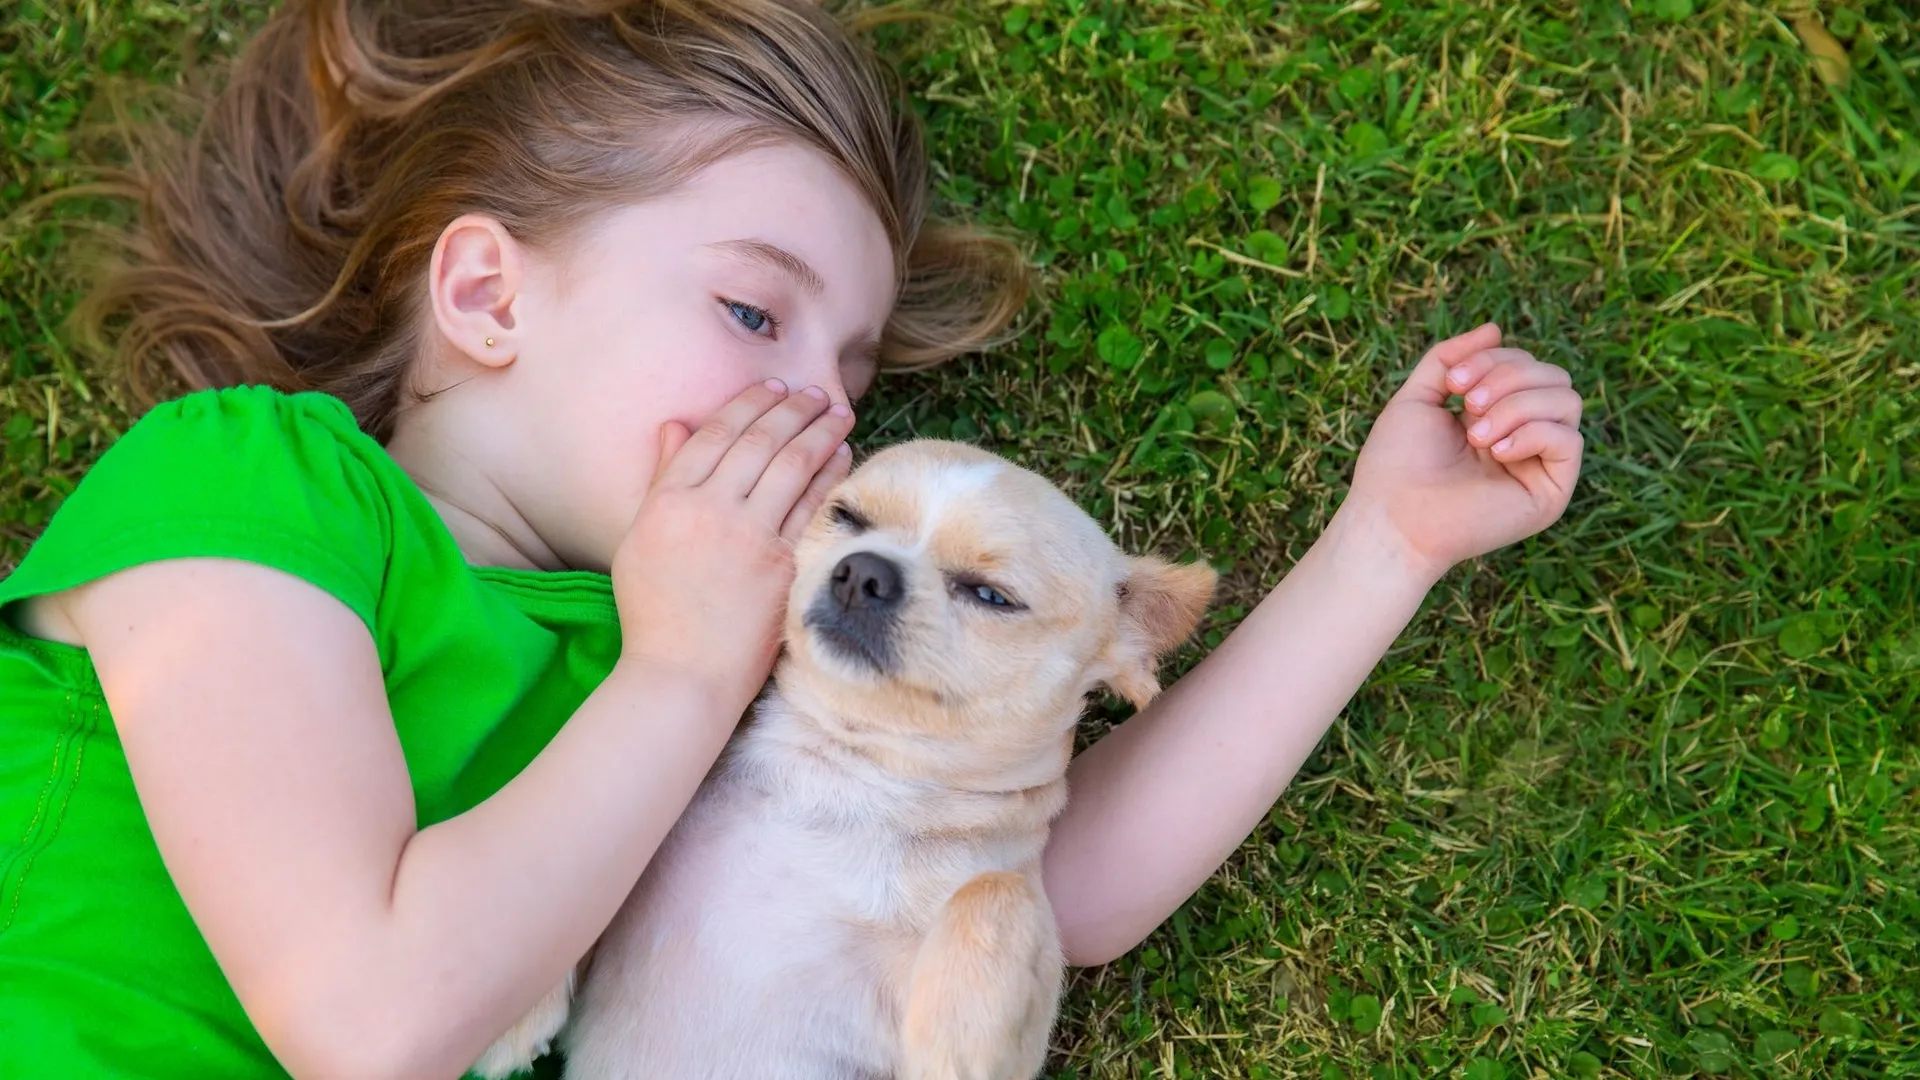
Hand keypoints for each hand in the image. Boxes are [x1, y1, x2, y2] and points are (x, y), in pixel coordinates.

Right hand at [611, 379, 854, 705]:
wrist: (682, 671)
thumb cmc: (655, 610)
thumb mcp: (641, 537)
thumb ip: (662, 478)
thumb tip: (677, 424)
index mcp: (669, 500)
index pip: (715, 434)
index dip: (748, 404)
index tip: (772, 387)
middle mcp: (710, 509)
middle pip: (759, 442)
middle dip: (793, 408)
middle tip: (816, 393)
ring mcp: (749, 536)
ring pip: (792, 466)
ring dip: (819, 432)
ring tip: (838, 412)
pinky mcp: (782, 564)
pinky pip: (812, 507)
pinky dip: (830, 475)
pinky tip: (843, 456)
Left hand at [1347, 323, 1582, 582]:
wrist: (1392, 518)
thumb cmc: (1396, 464)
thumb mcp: (1418, 397)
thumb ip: (1451, 358)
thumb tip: (1495, 327)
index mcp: (1496, 415)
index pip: (1526, 364)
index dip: (1495, 360)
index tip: (1453, 383)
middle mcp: (1523, 437)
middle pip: (1553, 376)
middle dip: (1509, 377)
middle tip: (1467, 406)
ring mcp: (1539, 464)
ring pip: (1567, 400)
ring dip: (1518, 404)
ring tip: (1477, 434)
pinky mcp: (1551, 492)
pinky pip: (1569, 440)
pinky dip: (1532, 433)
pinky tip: (1496, 452)